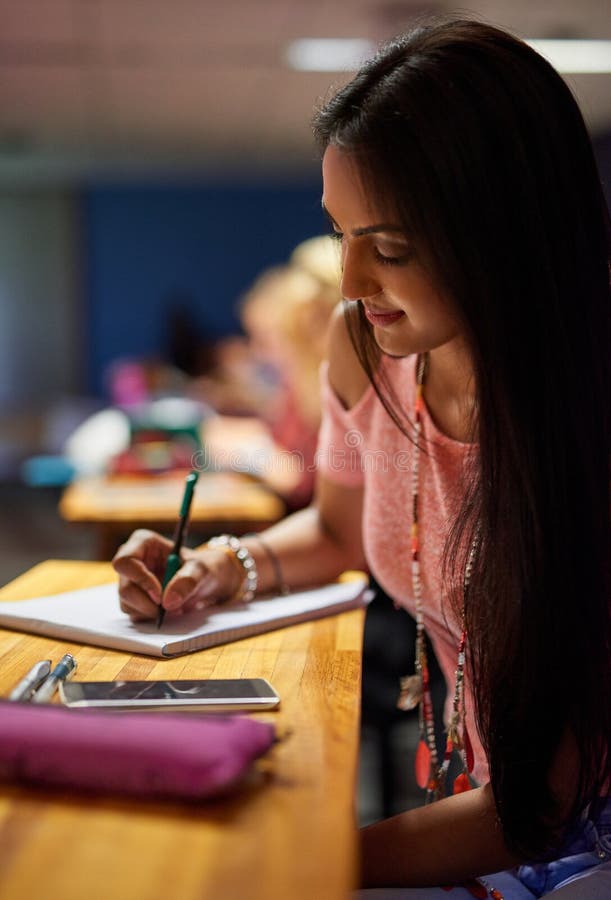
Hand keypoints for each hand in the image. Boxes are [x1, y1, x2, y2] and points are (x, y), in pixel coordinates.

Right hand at [111, 529, 242, 620]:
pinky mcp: (134, 598)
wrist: (207, 581)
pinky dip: (151, 616)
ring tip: (175, 607)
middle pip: (125, 588)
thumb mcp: (202, 570)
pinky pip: (134, 614)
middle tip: (169, 609)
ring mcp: (131, 580)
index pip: (125, 561)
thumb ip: (188, 581)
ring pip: (127, 603)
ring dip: (151, 611)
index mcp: (143, 542)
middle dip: (146, 603)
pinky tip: (169, 610)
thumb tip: (168, 601)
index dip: (140, 580)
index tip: (160, 595)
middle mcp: (133, 560)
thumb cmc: (203, 567)